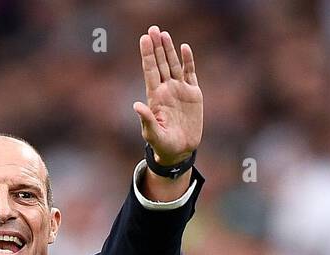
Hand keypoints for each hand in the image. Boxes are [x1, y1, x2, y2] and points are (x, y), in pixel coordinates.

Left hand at [133, 25, 202, 165]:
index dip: (147, 55)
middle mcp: (166, 89)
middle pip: (160, 63)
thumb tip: (136, 105)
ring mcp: (179, 90)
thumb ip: (146, 120)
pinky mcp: (193, 93)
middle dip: (156, 46)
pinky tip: (185, 48)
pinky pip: (190, 73)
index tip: (144, 39)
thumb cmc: (163, 145)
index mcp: (155, 97)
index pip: (150, 71)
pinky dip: (188, 61)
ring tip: (164, 34)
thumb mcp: (153, 134)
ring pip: (173, 65)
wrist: (180, 150)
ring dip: (169, 49)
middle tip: (153, 29)